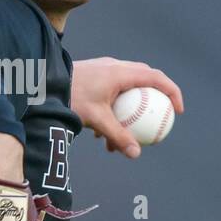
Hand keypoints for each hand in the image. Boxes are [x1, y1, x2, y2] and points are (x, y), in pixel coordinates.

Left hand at [70, 57, 184, 158]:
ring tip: (123, 139)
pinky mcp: (93, 76)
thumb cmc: (70, 96)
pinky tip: (99, 137)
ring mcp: (104, 69)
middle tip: (159, 119)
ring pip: (127, 89)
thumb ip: (117, 136)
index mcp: (121, 72)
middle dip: (154, 100)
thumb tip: (136, 154)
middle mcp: (115, 66)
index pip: (157, 78)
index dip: (172, 93)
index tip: (177, 111)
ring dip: (130, 112)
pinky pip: (112, 92)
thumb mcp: (96, 119)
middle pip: (145, 80)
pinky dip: (113, 112)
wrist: (43, 82)